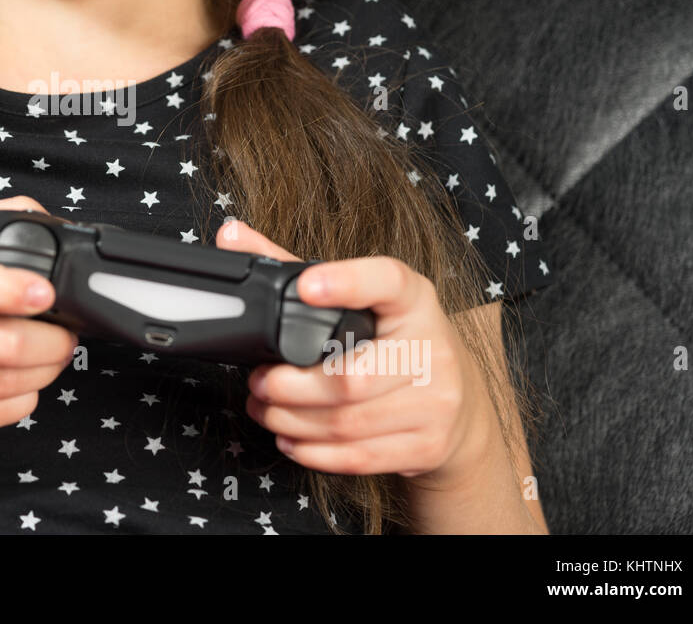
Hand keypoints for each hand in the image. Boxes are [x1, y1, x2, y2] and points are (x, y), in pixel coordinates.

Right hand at [0, 195, 78, 435]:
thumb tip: (42, 217)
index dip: (14, 290)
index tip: (46, 294)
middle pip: (3, 345)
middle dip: (54, 342)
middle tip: (66, 333)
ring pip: (3, 385)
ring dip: (45, 373)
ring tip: (53, 356)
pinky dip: (21, 402)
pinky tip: (26, 384)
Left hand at [214, 219, 494, 482]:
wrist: (461, 404)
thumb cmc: (399, 341)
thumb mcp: (364, 298)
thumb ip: (293, 265)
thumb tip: (231, 235)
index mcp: (413, 299)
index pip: (387, 282)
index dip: (347, 282)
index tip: (307, 286)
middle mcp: (432, 347)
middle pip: (351, 377)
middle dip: (290, 386)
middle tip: (259, 382)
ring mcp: (435, 401)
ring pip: (348, 422)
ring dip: (292, 421)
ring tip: (265, 410)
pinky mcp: (427, 444)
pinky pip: (360, 456)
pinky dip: (315, 452)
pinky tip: (292, 439)